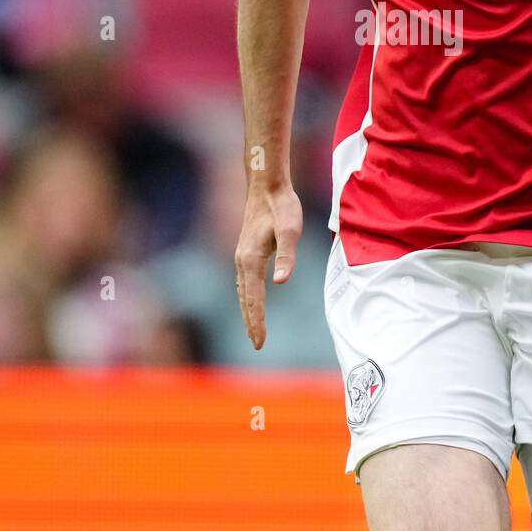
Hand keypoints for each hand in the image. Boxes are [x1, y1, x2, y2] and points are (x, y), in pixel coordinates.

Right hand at [235, 183, 302, 349]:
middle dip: (250, 322)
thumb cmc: (281, 206)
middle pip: (245, 299)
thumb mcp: (290, 230)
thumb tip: (281, 282)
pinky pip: (244, 281)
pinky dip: (247, 296)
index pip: (253, 299)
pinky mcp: (245, 250)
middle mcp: (242, 260)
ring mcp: (241, 255)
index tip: (260, 342)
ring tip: (254, 329)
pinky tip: (251, 301)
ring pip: (242, 291)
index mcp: (251, 260)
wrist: (266, 186)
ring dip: (247, 310)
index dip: (257, 321)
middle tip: (257, 344)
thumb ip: (287, 256)